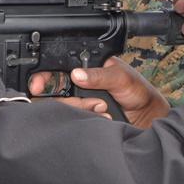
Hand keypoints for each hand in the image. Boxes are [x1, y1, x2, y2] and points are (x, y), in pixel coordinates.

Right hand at [28, 57, 169, 127]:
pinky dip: (88, 117)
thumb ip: (99, 76)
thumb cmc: (136, 90)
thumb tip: (77, 74)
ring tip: (104, 107)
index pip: (57, 67)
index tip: (38, 87)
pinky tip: (104, 115)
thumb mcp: (119, 77)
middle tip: (92, 102)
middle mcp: (79, 82)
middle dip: (72, 100)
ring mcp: (80, 99)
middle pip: (57, 91)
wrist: (145, 115)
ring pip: (65, 106)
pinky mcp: (83, 114)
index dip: (43, 76)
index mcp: (85, 65)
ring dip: (84, 108)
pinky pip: (74, 118)